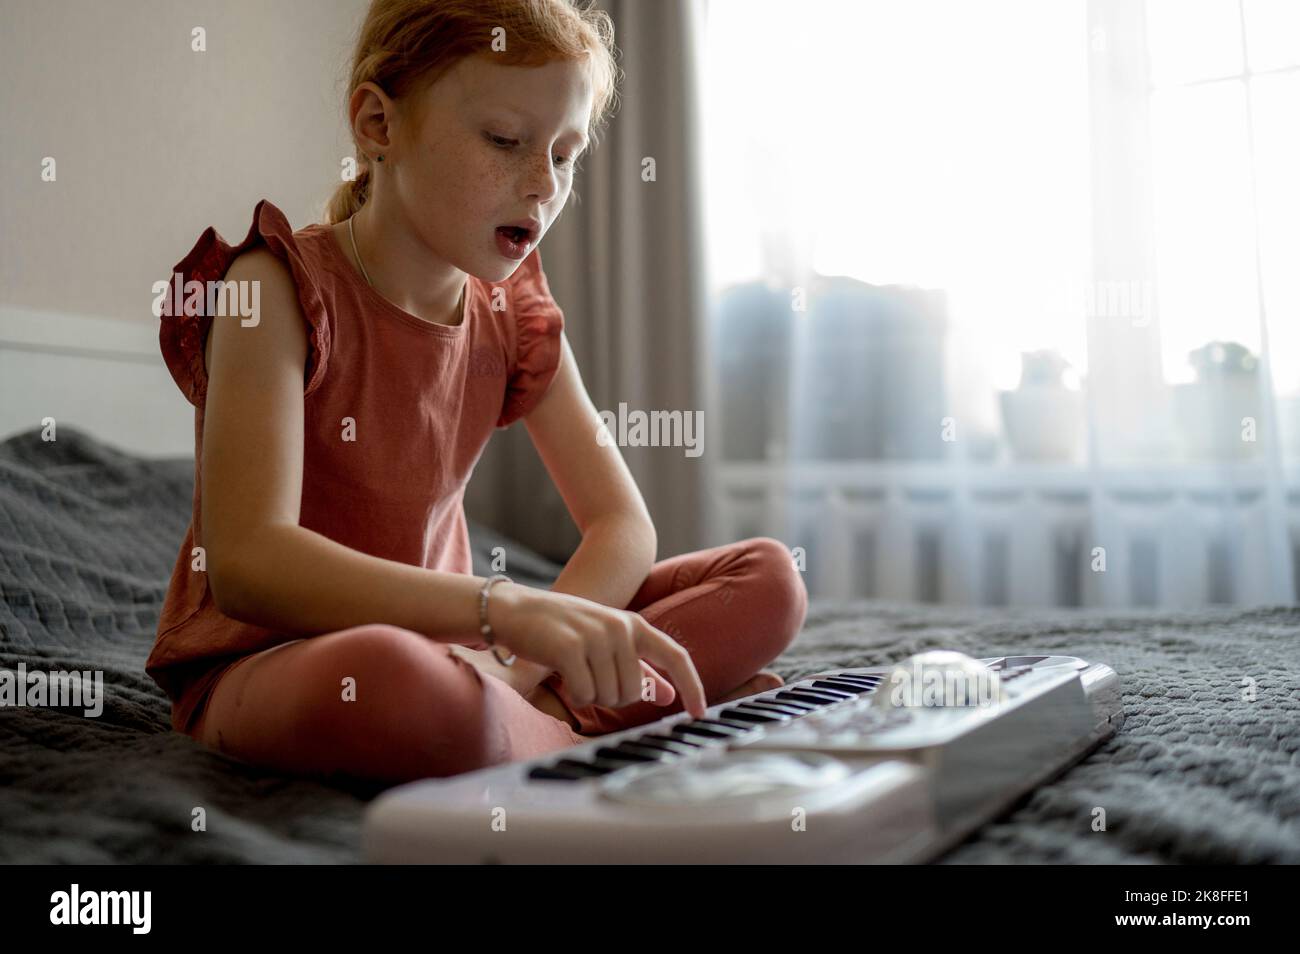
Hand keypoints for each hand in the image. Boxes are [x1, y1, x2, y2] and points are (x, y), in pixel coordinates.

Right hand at [486, 582, 707, 718]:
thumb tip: (670, 694)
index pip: (676, 656)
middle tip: (591, 679)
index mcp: (634, 624)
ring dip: (591, 696)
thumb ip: (640, 668)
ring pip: (609, 696)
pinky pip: (585, 695)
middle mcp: (620, 627)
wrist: (516, 610)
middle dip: (613, 698)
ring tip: (574, 672)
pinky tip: (562, 675)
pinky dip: (574, 695)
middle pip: (634, 692)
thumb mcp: (607, 642)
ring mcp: (596, 636)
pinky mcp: (570, 649)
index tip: (699, 713)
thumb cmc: (564, 630)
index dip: (692, 686)